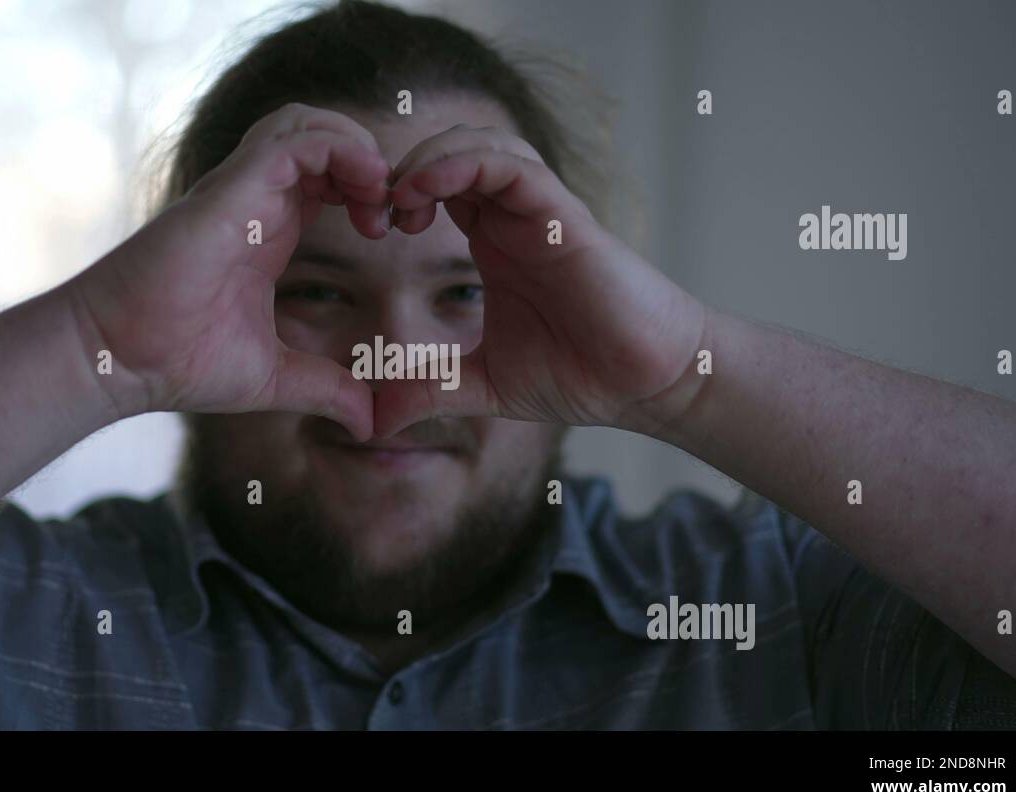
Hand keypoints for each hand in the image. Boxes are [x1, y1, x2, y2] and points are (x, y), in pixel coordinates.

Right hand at [68, 103, 390, 439]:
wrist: (119, 358)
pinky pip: (292, 141)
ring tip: (377, 191)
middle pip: (319, 136)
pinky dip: (337, 149)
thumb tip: (370, 424)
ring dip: (354, 145)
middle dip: (368, 159)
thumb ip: (327, 389)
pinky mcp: (229, 191)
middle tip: (388, 210)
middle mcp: (255, 201)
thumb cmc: (179, 362)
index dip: (366, 188)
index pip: (325, 175)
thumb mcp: (275, 378)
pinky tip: (363, 188)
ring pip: (305, 124)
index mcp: (269, 230)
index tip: (387, 231)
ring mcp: (240, 191)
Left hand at [374, 124, 707, 437]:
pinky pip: (514, 167)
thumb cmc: (580, 375)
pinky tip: (427, 190)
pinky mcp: (567, 218)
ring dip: (429, 157)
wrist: (649, 385)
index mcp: (492, 240)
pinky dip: (465, 164)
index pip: (435, 184)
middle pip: (450, 150)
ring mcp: (542, 212)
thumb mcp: (483, 385)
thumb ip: (428, 390)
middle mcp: (514, 216)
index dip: (393, 192)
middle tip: (373, 213)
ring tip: (399, 199)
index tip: (366, 228)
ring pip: (481, 144)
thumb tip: (371, 422)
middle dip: (401, 167)